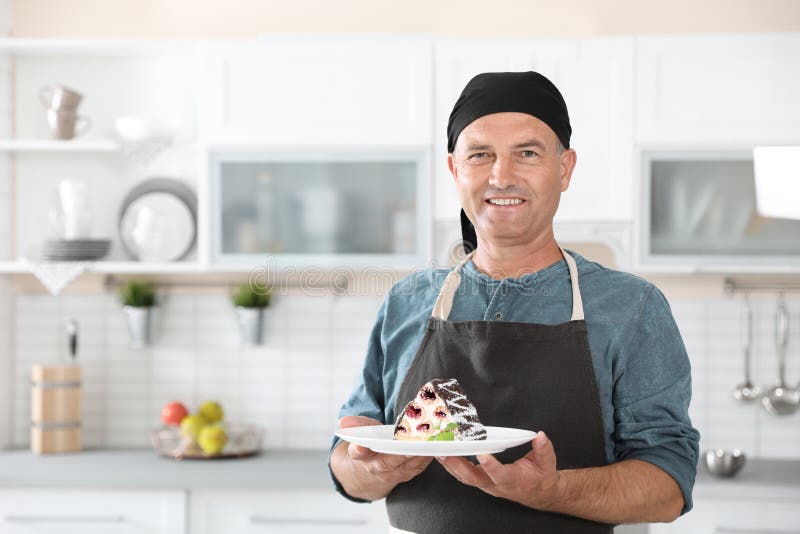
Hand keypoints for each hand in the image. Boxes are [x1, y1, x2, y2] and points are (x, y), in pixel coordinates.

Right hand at [337, 415, 432, 497]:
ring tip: (428, 443)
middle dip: (399, 453)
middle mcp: (376, 468)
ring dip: (417, 456)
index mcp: (361, 456)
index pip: (359, 453)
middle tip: (411, 443)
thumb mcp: (358, 435)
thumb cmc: (366, 449)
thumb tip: (343, 421)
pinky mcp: (405, 475)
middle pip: (387, 462)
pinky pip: (416, 468)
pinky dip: (425, 459)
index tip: (360, 446)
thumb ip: (356, 426)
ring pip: (405, 466)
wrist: (367, 477)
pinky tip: (434, 449)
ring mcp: (391, 474)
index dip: (360, 449)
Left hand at [436, 431, 559, 508]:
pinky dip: (452, 465)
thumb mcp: (547, 463)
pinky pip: (463, 474)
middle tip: (445, 451)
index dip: (490, 465)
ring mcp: (486, 484)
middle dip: (458, 465)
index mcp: (512, 480)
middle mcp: (496, 485)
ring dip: (450, 465)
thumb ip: (543, 449)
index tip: (481, 453)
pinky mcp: (481, 480)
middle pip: (473, 477)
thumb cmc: (541, 476)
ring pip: (464, 477)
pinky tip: (443, 454)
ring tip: (438, 450)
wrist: (538, 492)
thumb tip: (540, 436)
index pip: (500, 474)